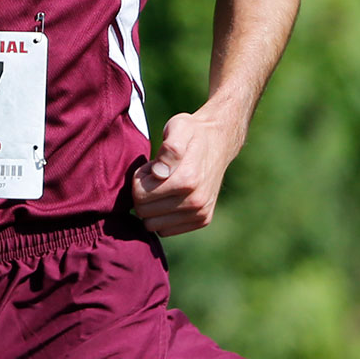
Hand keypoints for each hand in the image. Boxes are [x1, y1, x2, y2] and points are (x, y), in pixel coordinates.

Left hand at [131, 109, 244, 236]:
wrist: (220, 141)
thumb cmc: (193, 133)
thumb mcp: (179, 127)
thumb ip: (169, 148)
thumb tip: (159, 173)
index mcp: (187, 179)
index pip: (140, 196)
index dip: (139, 180)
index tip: (150, 167)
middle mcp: (196, 201)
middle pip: (144, 212)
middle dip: (143, 194)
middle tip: (155, 177)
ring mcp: (200, 213)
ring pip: (153, 225)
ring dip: (153, 207)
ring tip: (163, 186)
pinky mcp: (202, 220)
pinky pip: (166, 231)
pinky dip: (163, 217)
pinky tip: (170, 197)